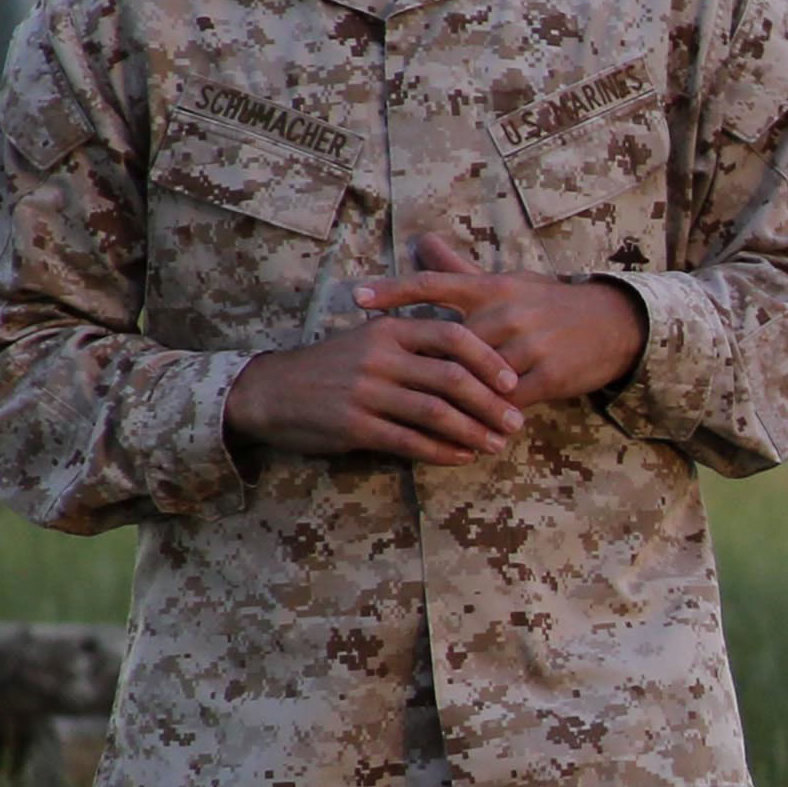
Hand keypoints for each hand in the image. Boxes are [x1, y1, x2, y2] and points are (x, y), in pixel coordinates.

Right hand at [224, 306, 533, 462]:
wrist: (271, 391)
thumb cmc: (331, 366)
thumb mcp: (369, 339)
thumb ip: (414, 341)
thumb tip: (470, 355)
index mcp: (388, 329)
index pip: (452, 336)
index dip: (489, 360)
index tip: (514, 381)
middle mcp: (380, 357)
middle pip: (451, 377)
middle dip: (491, 402)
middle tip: (516, 421)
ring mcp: (367, 392)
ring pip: (435, 412)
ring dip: (473, 431)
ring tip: (496, 444)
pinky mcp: (354, 425)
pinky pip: (409, 441)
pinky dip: (441, 451)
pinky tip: (462, 458)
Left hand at [360, 228, 644, 405]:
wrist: (614, 324)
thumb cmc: (550, 302)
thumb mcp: (508, 280)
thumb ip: (460, 268)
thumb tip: (422, 241)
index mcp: (492, 287)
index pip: (434, 283)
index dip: (394, 289)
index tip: (356, 297)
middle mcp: (506, 312)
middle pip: (448, 344)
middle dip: (419, 366)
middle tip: (379, 381)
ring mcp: (528, 345)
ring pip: (475, 378)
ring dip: (450, 401)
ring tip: (416, 417)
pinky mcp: (549, 375)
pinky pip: (506, 402)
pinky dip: (484, 418)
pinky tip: (464, 432)